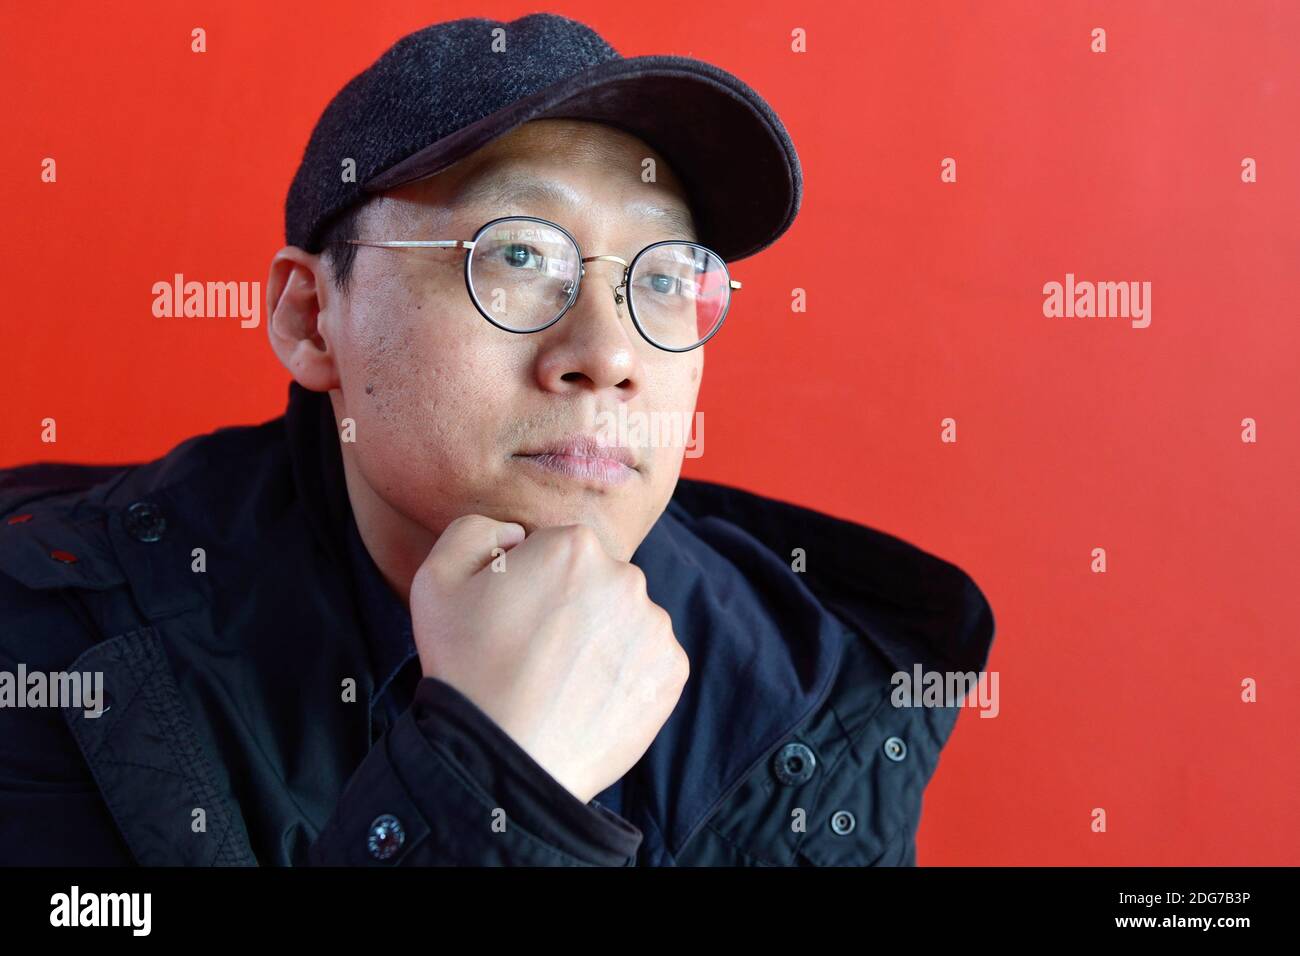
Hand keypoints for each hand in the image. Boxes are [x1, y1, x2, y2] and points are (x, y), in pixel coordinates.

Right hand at [409, 515, 689, 803]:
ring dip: (601, 639)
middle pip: (597, 581)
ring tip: (562, 679)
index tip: (515, 619)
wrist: (502, 759)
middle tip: (536, 652)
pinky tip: (588, 697)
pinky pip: (647, 659)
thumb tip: (515, 534)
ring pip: (625, 619)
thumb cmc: (465, 669)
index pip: (558, 551)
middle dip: (572, 607)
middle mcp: (626, 577)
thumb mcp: (437, 581)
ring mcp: (655, 627)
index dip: (531, 583)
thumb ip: (474, 532)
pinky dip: (624, 674)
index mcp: (574, 546)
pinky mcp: (671, 671)